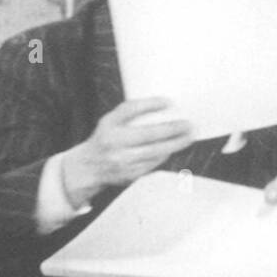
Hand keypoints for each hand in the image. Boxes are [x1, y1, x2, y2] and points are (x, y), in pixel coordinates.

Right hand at [62, 97, 193, 205]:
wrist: (88, 168)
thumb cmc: (106, 139)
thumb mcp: (111, 121)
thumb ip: (131, 112)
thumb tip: (163, 106)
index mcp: (109, 125)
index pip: (130, 110)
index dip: (150, 104)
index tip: (168, 101)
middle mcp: (113, 142)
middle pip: (148, 134)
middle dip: (172, 130)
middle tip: (188, 125)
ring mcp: (121, 160)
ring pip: (154, 152)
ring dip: (174, 144)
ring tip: (188, 137)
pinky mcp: (129, 174)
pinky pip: (153, 164)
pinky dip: (164, 156)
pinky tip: (172, 149)